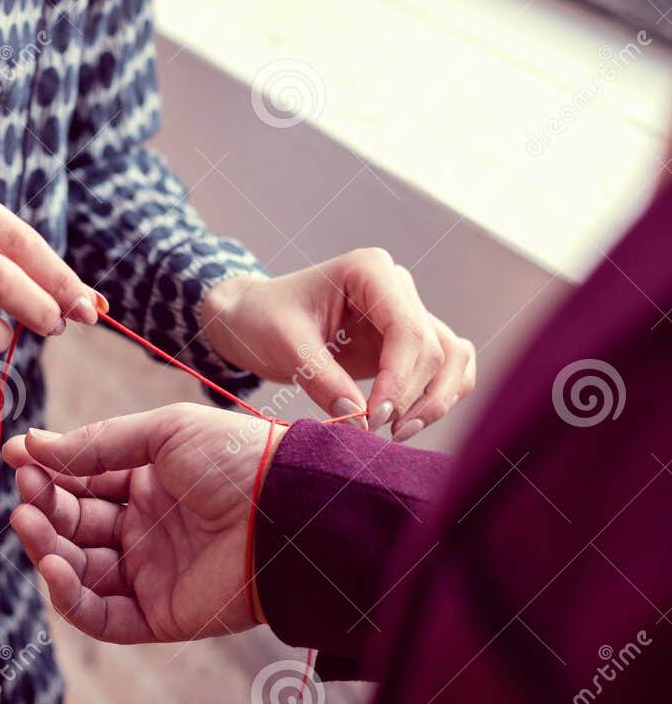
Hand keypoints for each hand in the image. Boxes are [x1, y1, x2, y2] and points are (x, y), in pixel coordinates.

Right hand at [3, 405, 279, 642]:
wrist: (289, 509)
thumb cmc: (236, 459)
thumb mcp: (162, 433)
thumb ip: (95, 445)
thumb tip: (28, 446)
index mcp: (149, 483)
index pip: (83, 483)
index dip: (49, 473)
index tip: (17, 459)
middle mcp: (146, 530)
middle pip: (75, 526)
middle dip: (44, 509)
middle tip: (25, 493)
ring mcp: (151, 574)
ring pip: (79, 571)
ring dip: (47, 549)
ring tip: (29, 522)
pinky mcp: (160, 615)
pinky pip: (102, 615)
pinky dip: (71, 596)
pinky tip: (55, 565)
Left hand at [201, 249, 475, 439]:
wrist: (252, 318)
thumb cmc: (263, 319)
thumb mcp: (284, 346)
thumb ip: (323, 380)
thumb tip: (361, 421)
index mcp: (370, 270)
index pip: (407, 328)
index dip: (399, 379)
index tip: (374, 418)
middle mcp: (397, 288)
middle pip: (433, 348)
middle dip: (411, 396)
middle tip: (376, 430)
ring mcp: (407, 313)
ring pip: (452, 359)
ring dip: (436, 399)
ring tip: (398, 433)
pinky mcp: (406, 343)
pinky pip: (445, 370)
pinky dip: (438, 397)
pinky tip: (410, 423)